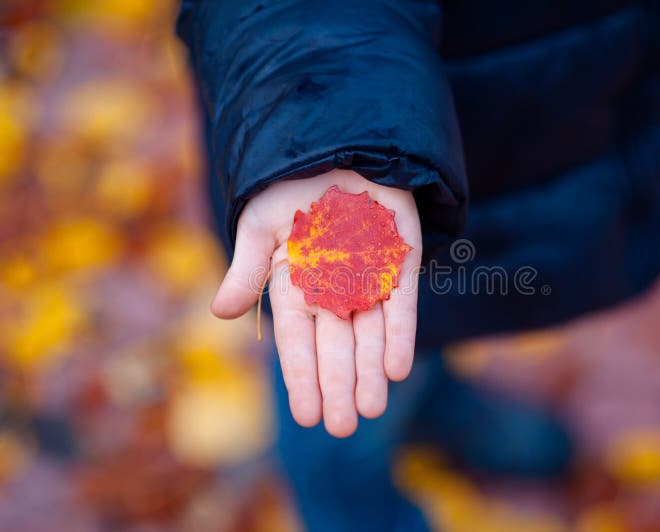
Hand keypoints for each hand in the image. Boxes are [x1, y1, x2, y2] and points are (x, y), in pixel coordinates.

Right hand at [211, 169, 421, 436]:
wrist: (335, 145)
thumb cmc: (289, 186)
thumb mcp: (260, 224)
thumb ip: (247, 268)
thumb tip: (219, 313)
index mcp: (296, 286)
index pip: (298, 342)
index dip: (302, 378)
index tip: (306, 416)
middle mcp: (333, 290)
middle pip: (337, 348)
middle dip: (340, 387)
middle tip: (344, 427)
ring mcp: (368, 279)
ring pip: (369, 335)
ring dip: (370, 372)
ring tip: (372, 409)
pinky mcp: (399, 263)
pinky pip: (400, 305)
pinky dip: (399, 335)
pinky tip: (396, 368)